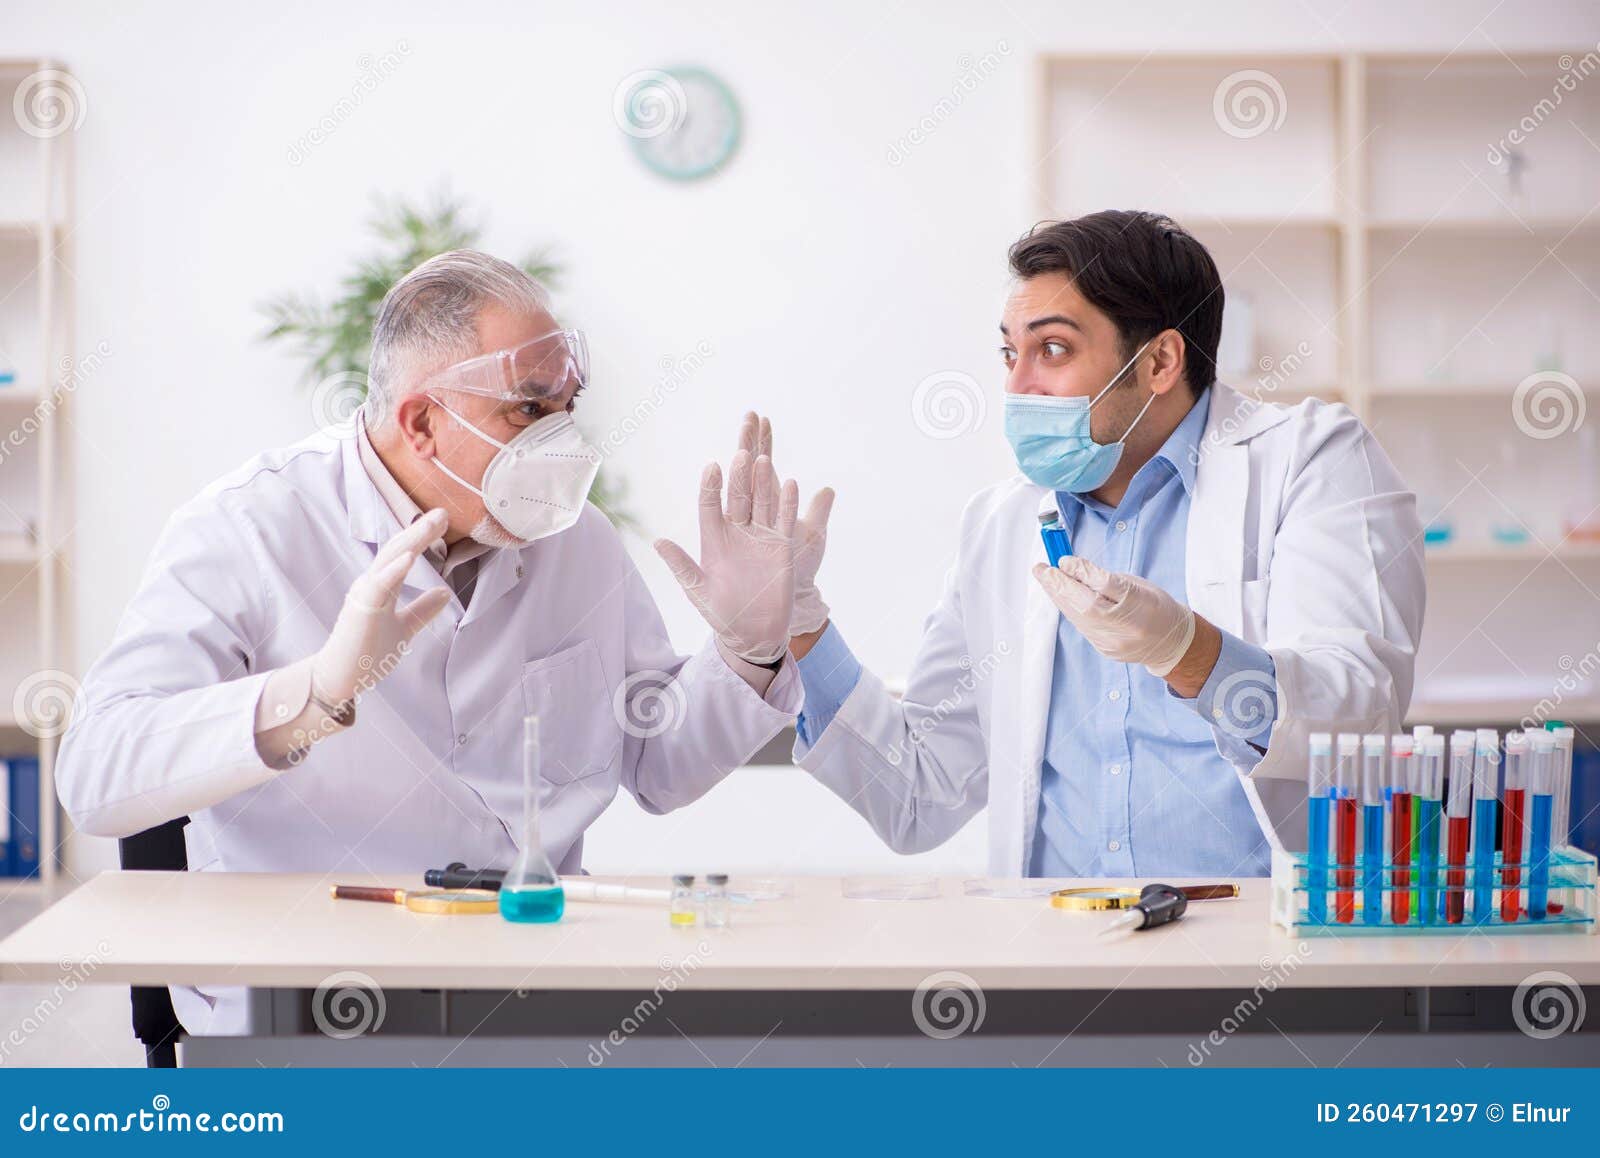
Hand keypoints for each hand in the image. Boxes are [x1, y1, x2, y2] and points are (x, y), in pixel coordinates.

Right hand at [312, 509, 452, 706]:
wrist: (340, 678)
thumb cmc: (365, 652)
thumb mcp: (404, 628)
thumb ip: (422, 610)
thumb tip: (445, 592)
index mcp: (380, 586)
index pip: (404, 554)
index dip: (422, 537)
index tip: (444, 521)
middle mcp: (371, 584)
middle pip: (398, 550)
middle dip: (420, 531)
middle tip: (443, 513)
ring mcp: (365, 594)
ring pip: (389, 560)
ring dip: (411, 541)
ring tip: (432, 523)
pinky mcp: (361, 609)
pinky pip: (379, 585)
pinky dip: (394, 569)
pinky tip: (411, 556)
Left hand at [655, 448, 797, 663]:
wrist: (753, 633)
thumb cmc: (721, 613)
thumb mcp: (698, 590)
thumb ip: (681, 565)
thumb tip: (658, 542)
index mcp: (714, 540)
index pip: (710, 505)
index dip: (710, 487)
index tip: (711, 467)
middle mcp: (737, 533)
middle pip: (738, 498)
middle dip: (739, 477)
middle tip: (740, 452)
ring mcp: (760, 537)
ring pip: (762, 503)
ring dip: (763, 482)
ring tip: (764, 459)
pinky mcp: (781, 546)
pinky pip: (785, 520)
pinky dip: (789, 503)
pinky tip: (792, 483)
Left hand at [1031, 555, 1195, 678]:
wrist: (1171, 643)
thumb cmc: (1156, 607)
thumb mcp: (1139, 584)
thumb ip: (1107, 579)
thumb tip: (1074, 570)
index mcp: (1142, 604)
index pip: (1107, 586)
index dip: (1082, 572)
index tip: (1063, 560)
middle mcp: (1128, 626)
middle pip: (1086, 604)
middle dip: (1059, 585)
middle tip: (1041, 569)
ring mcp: (1115, 642)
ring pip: (1079, 617)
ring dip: (1058, 596)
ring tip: (1044, 578)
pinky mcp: (1104, 649)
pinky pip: (1081, 625)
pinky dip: (1068, 608)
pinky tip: (1058, 595)